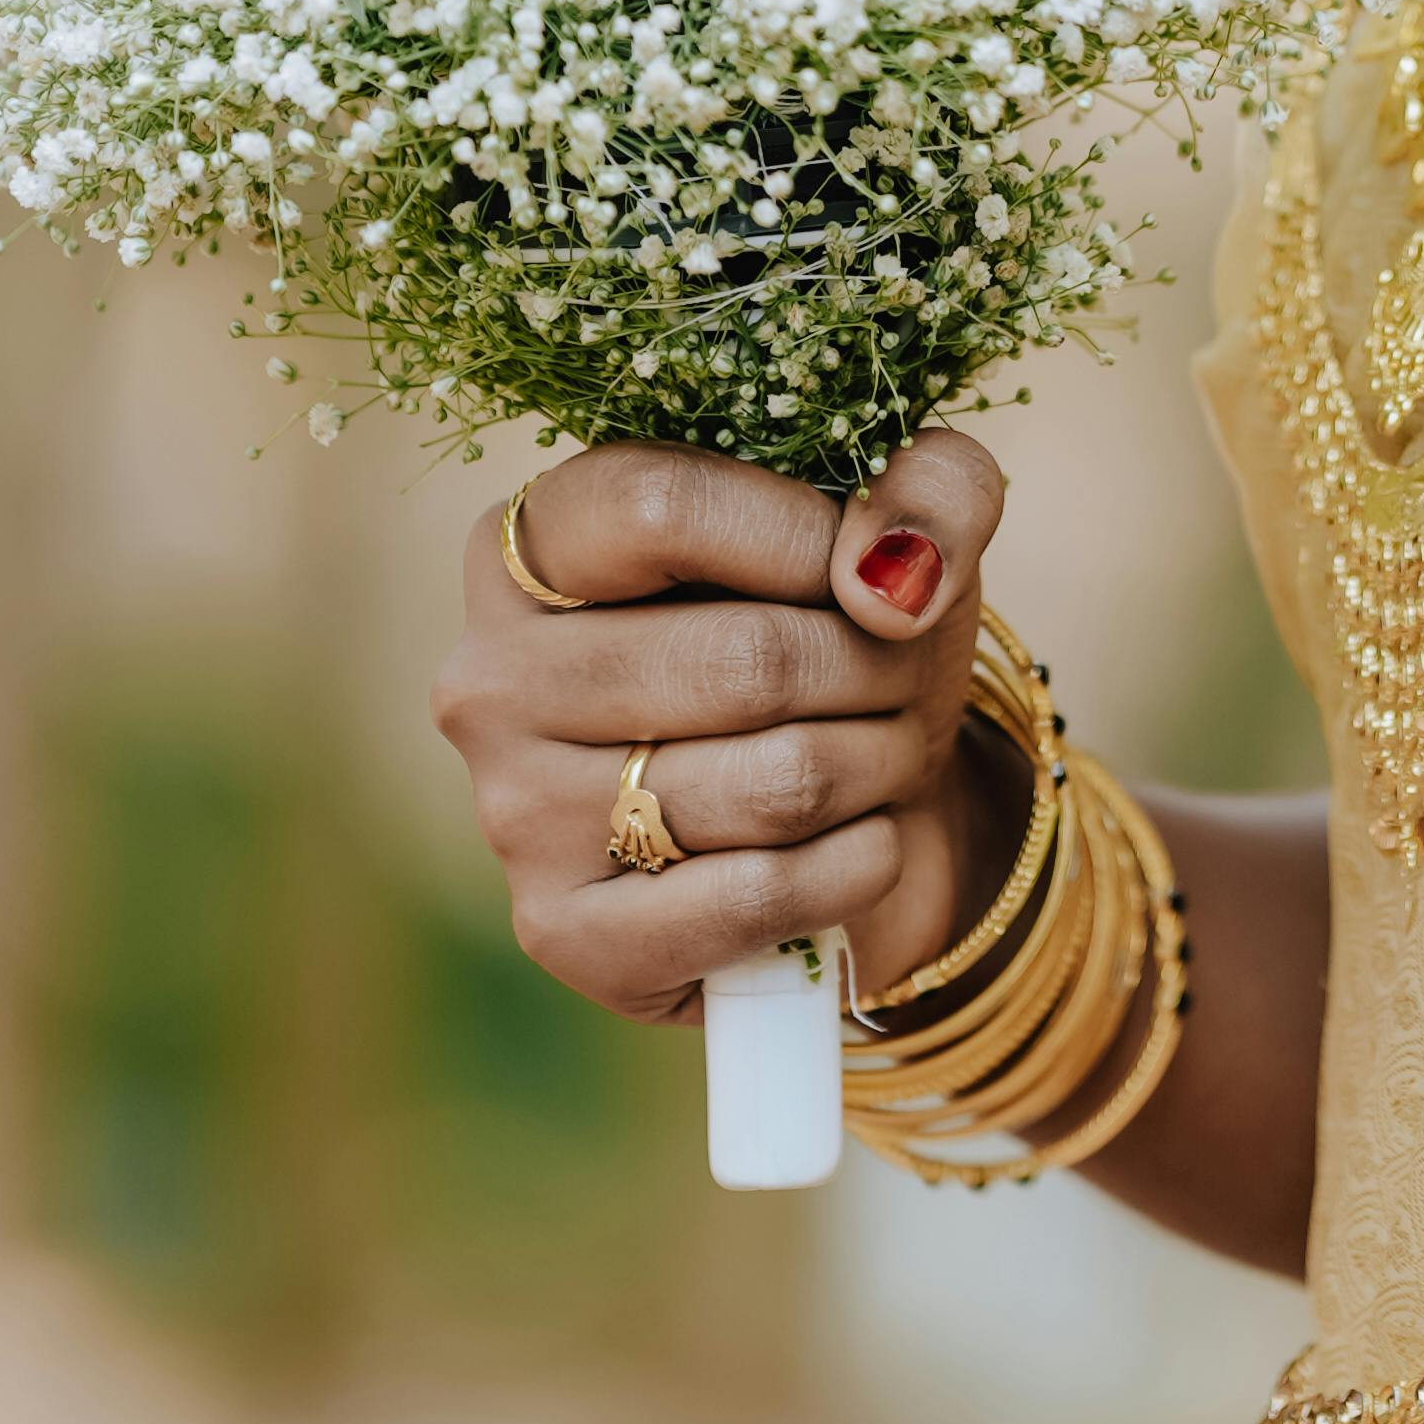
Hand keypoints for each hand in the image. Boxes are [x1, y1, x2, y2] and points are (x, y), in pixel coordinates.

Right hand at [432, 427, 1013, 1028]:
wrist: (847, 812)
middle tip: (906, 678)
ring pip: (777, 782)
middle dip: (879, 670)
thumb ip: (930, 488)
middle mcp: (492, 677)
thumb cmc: (845, 638)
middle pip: (746, 660)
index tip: (877, 572)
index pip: (662, 508)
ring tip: (888, 751)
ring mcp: (516, 814)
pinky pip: (760, 896)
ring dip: (883, 764)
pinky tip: (864, 840)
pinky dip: (859, 864)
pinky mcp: (566, 934)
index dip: (808, 537)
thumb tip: (894, 571)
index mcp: (532, 543)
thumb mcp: (903, 525)